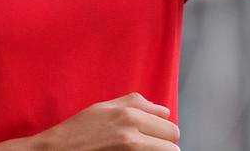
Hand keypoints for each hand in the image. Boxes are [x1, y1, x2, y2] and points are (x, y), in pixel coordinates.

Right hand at [22, 92, 179, 150]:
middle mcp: (131, 135)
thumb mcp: (103, 108)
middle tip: (150, 147)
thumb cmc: (76, 131)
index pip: (169, 127)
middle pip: (172, 144)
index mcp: (128, 116)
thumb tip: (164, 110)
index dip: (164, 134)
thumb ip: (135, 103)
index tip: (155, 137)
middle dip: (165, 146)